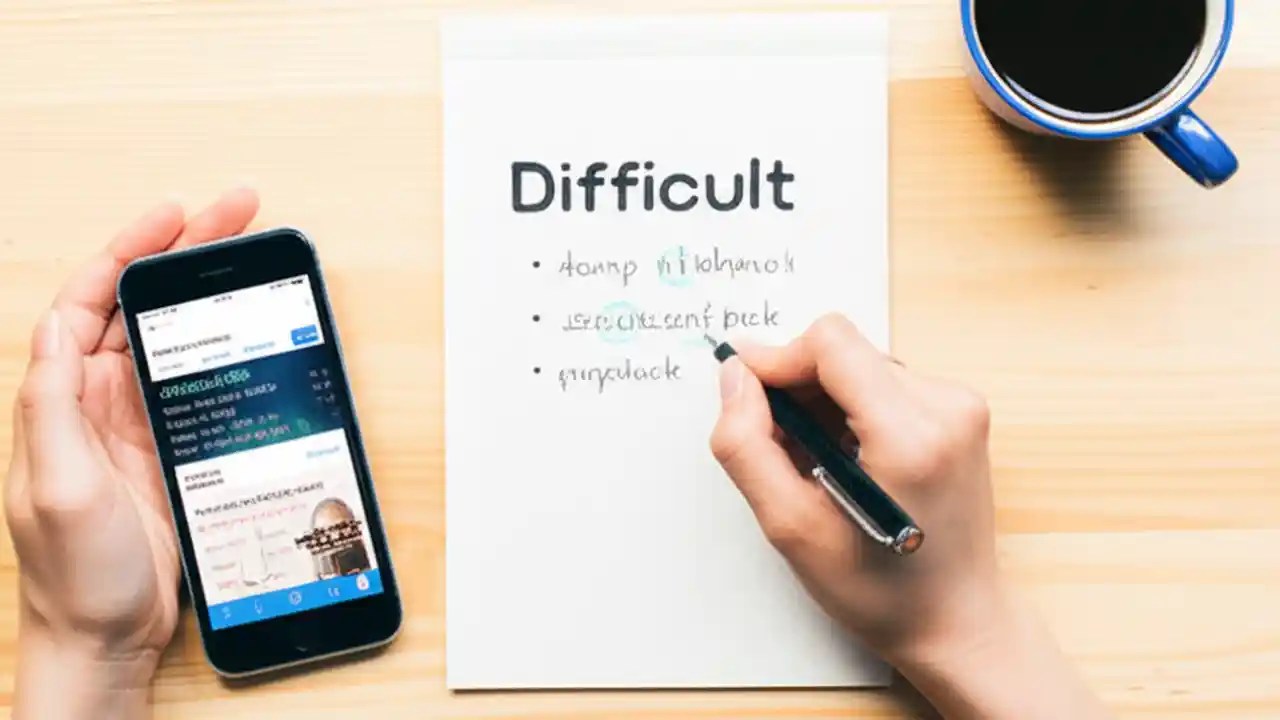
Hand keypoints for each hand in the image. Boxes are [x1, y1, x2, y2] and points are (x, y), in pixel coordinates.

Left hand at [5, 189, 258, 719]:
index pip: (88, 302)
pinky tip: (246, 333)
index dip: (128, 251)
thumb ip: (52, 408)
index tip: (174, 218)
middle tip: (233, 214)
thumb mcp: (57, 488)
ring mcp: (132, 423)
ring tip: (243, 257)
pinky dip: (219, 348)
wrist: (103, 637)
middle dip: (180, 254)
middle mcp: (92, 402)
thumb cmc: (74, 574)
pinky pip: (194, 380)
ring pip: (168, 336)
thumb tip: (59, 330)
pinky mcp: (166, 449)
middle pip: (135, 306)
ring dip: (202, 294)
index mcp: (59, 400)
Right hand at [711, 314, 1107, 719]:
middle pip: (845, 351)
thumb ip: (747, 446)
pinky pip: (886, 382)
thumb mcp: (791, 529)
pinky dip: (853, 410)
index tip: (749, 397)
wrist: (956, 621)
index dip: (778, 361)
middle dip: (800, 388)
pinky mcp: (962, 412)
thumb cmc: (881, 591)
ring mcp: (961, 407)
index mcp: (909, 435)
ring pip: (862, 364)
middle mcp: (947, 408)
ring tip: (817, 463)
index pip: (830, 342)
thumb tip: (735, 377)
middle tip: (782, 448)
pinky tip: (847, 460)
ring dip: (825, 402)